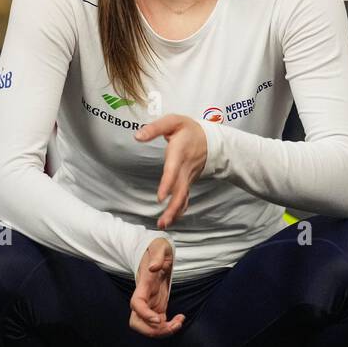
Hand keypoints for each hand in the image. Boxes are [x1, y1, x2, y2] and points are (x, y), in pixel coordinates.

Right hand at [129, 237, 184, 336]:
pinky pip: (160, 324)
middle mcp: (144, 298)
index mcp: (143, 285)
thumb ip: (157, 256)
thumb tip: (154, 268)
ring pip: (148, 327)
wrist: (159, 253)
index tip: (158, 319)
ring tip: (179, 322)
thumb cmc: (158, 248)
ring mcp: (150, 304)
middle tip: (170, 326)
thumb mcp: (159, 247)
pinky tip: (180, 318)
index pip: (136, 304)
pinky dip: (169, 327)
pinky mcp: (157, 307)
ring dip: (162, 331)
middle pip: (137, 322)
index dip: (144, 314)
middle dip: (152, 330)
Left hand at [134, 114, 207, 229]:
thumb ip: (155, 128)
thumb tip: (137, 136)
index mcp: (179, 153)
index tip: (161, 197)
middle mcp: (185, 168)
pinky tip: (172, 219)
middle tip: (162, 222)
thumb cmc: (188, 129)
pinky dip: (180, 210)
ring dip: (175, 212)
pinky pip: (185, 197)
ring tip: (164, 225)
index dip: (168, 184)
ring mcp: (188, 177)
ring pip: (183, 197)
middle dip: (172, 208)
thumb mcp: (173, 122)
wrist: (210, 138)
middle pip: (180, 190)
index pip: (173, 170)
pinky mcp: (188, 181)